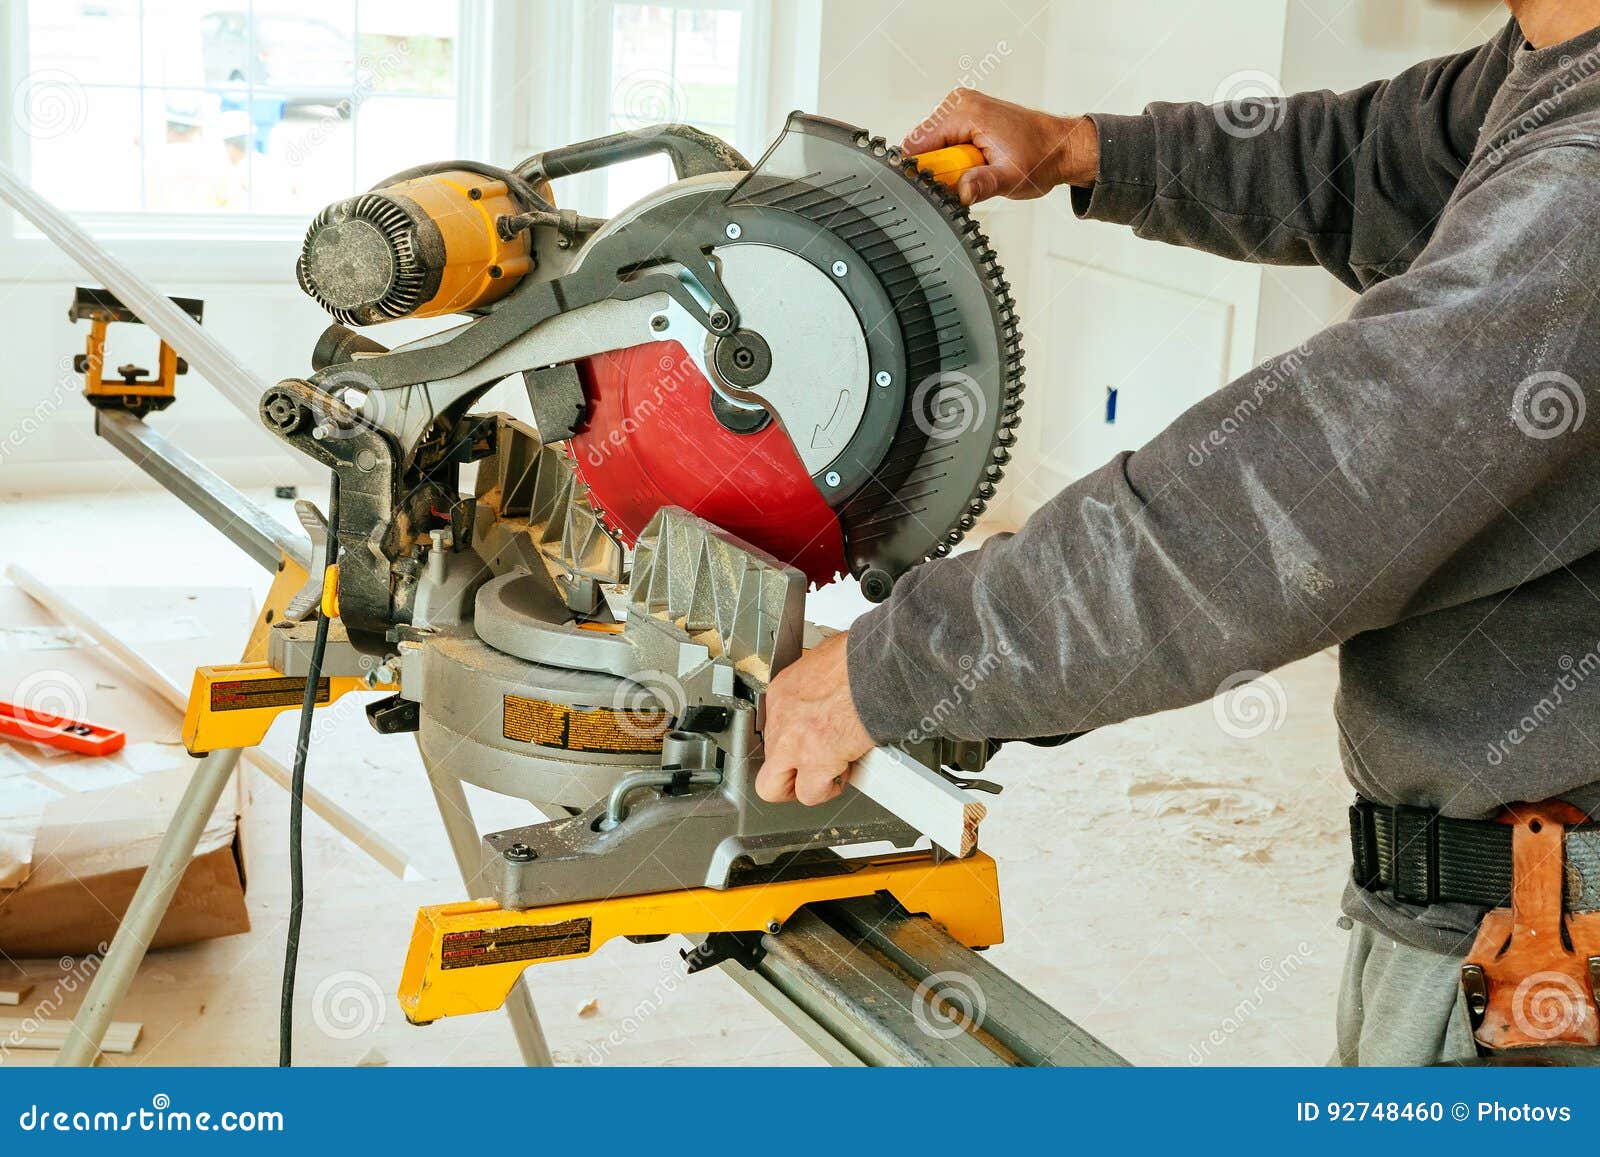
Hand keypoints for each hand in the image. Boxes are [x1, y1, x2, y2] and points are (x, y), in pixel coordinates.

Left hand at [754, 631, 874, 805]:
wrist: (880, 665)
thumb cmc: (862, 659)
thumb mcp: (827, 664)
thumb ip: (819, 689)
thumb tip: (830, 697)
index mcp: (784, 691)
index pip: (775, 731)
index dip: (797, 743)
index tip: (812, 743)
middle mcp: (782, 717)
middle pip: (765, 765)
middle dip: (788, 776)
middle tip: (810, 773)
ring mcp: (793, 741)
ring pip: (775, 786)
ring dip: (807, 785)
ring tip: (831, 773)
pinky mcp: (816, 758)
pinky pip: (811, 793)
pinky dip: (829, 789)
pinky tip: (844, 772)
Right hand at [903, 89, 1098, 205]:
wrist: (1060, 146)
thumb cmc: (1041, 157)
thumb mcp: (1010, 178)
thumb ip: (983, 184)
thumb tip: (962, 191)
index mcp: (966, 112)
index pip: (918, 143)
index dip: (922, 170)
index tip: (940, 184)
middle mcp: (960, 103)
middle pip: (923, 144)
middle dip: (938, 168)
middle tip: (968, 177)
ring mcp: (962, 106)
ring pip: (932, 144)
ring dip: (947, 163)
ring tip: (976, 168)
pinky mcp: (966, 114)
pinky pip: (944, 140)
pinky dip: (954, 156)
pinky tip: (974, 160)